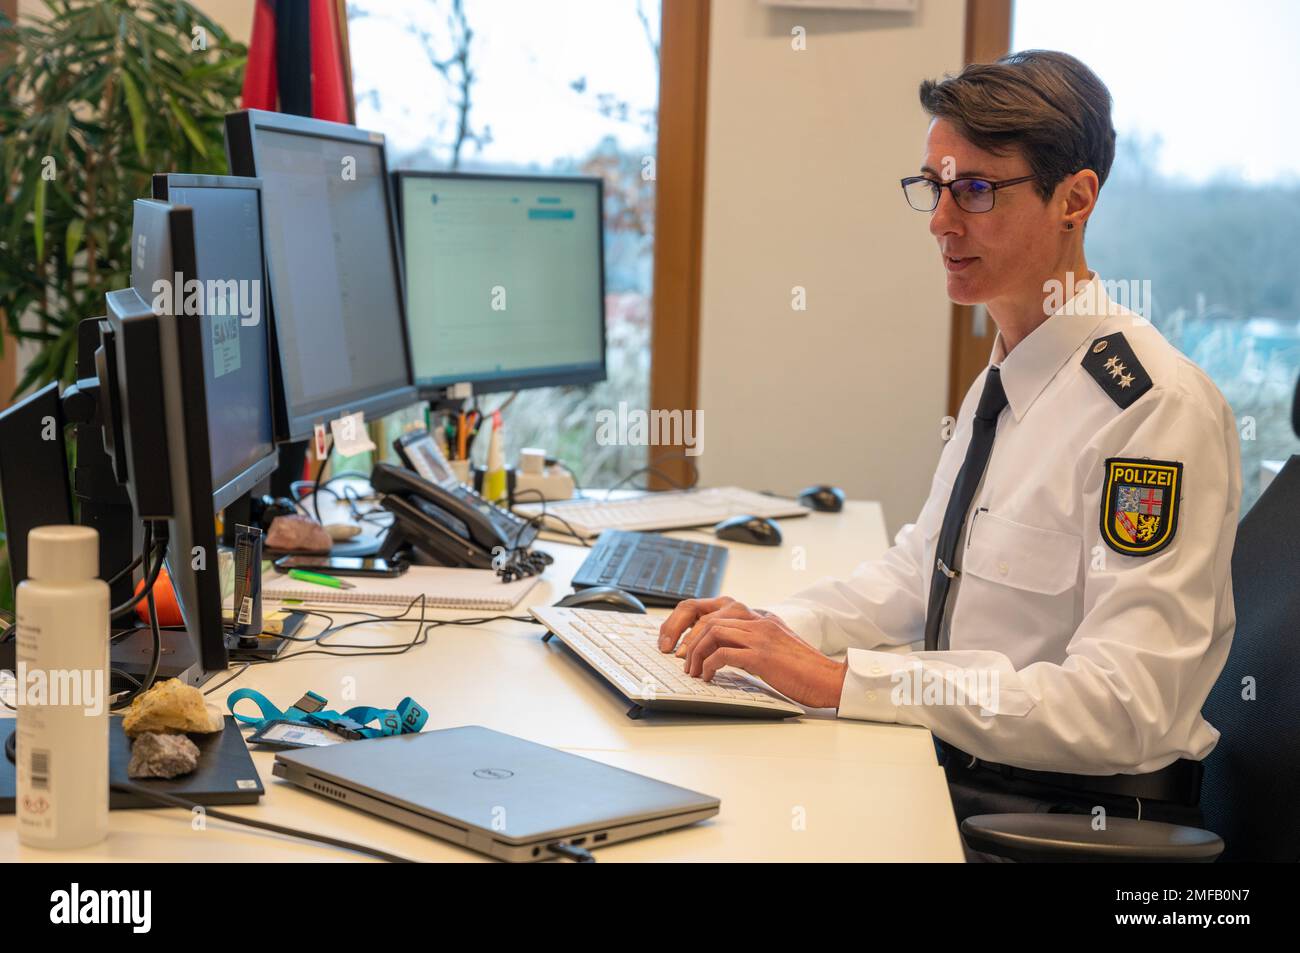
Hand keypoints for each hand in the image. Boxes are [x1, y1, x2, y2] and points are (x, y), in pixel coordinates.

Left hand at [660, 598, 846, 709]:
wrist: (830, 679)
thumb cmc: (803, 669)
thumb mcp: (775, 647)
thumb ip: (752, 642)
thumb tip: (721, 653)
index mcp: (761, 617)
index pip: (717, 607)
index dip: (692, 622)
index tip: (681, 642)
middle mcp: (759, 620)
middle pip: (708, 616)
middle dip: (685, 636)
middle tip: (678, 658)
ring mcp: (760, 636)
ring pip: (712, 631)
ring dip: (695, 652)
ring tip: (692, 670)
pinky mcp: (762, 655)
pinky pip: (723, 653)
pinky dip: (709, 665)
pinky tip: (707, 677)